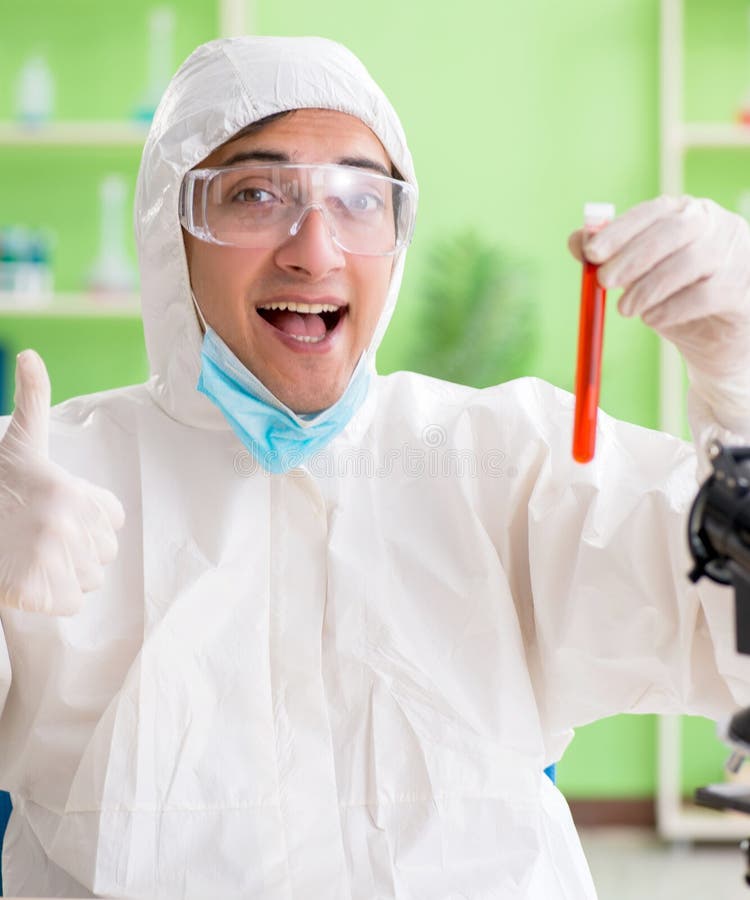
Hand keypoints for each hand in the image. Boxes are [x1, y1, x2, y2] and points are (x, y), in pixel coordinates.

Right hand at [0, 350, 124, 614]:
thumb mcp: (20, 439)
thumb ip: (32, 397)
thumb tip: (29, 354)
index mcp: (73, 489)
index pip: (111, 520)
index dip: (88, 521)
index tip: (57, 514)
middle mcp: (67, 522)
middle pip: (103, 553)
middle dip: (77, 551)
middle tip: (40, 538)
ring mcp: (52, 557)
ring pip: (89, 580)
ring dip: (66, 575)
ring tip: (33, 556)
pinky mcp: (36, 590)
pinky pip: (69, 603)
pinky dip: (52, 599)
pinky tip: (30, 580)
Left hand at [568, 196, 749, 428]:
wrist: (718, 340)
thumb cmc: (675, 299)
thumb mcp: (639, 277)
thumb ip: (609, 257)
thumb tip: (576, 240)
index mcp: (686, 213)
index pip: (653, 211)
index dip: (619, 230)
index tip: (591, 254)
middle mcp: (715, 225)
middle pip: (673, 230)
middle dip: (632, 257)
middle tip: (604, 282)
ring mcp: (735, 254)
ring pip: (690, 262)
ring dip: (648, 287)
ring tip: (625, 309)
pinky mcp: (743, 288)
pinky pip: (706, 294)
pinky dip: (672, 308)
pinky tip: (652, 318)